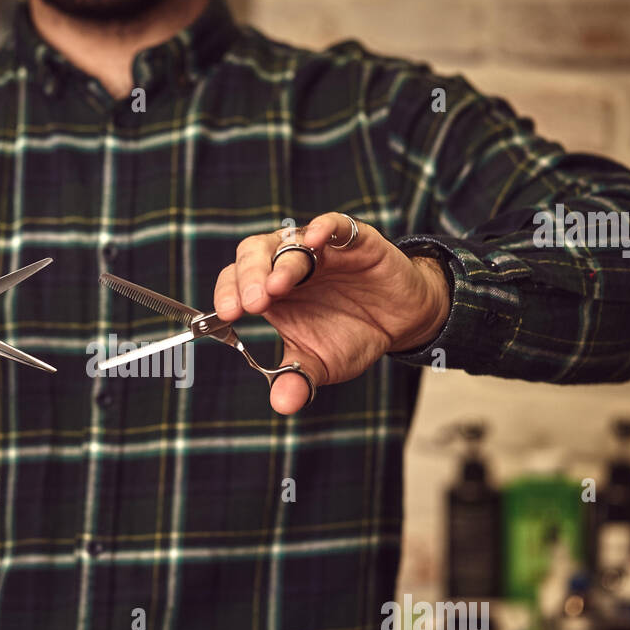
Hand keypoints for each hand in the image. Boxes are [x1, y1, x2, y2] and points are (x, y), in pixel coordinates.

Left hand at [213, 213, 450, 414]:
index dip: (227, 294)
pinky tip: (313, 241)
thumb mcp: (323, 363)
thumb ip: (300, 379)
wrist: (402, 321)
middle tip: (251, 305)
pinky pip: (335, 225)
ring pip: (288, 241)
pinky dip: (322, 229)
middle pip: (252, 254)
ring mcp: (319, 250)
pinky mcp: (355, 240)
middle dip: (247, 277)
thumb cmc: (352, 335)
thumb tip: (283, 405)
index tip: (227, 315)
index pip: (235, 282)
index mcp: (271, 292)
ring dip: (280, 264)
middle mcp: (288, 266)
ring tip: (276, 287)